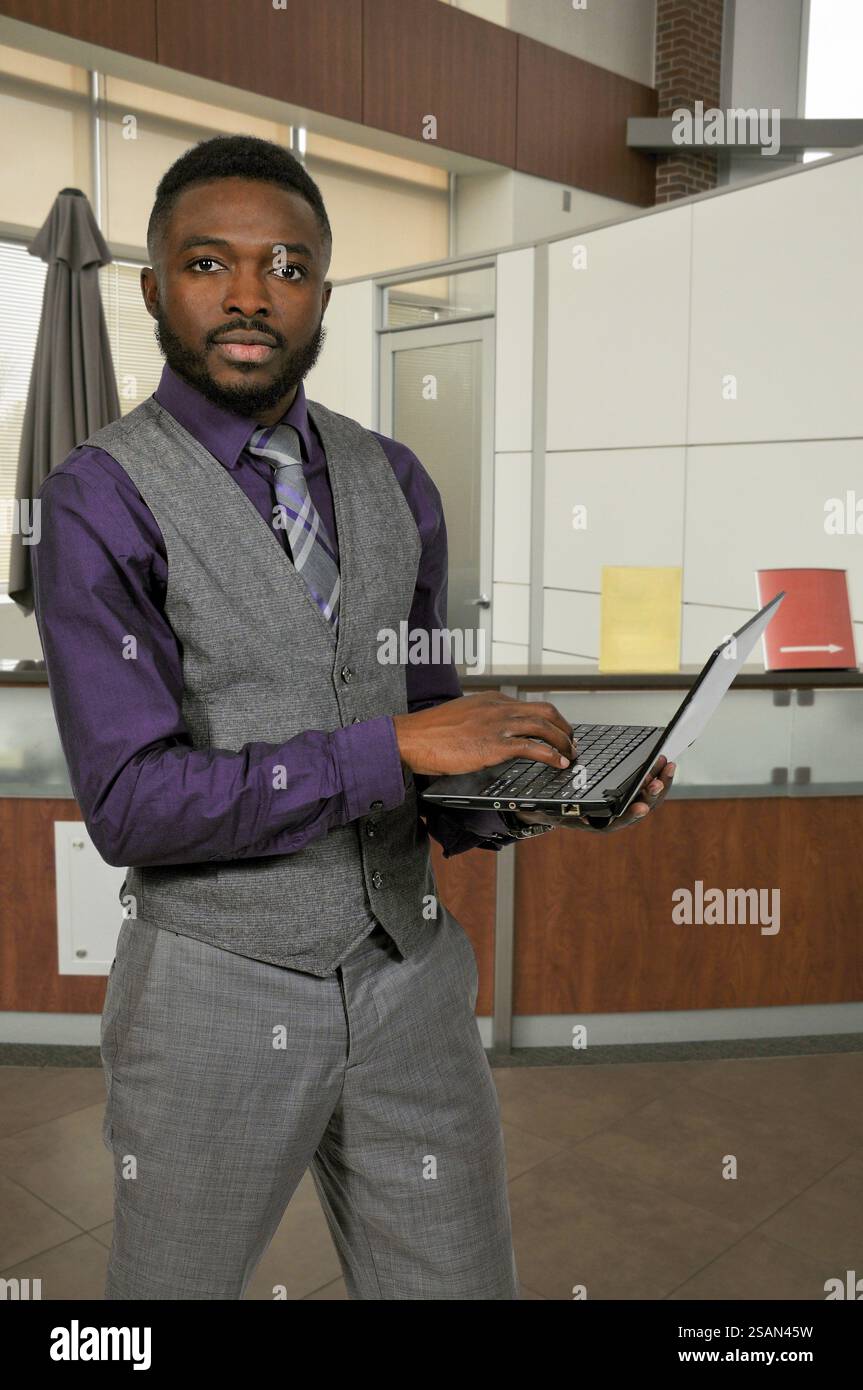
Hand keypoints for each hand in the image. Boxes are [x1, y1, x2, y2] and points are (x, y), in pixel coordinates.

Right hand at [393, 691, 576, 777]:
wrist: (412, 738)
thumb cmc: (430, 732)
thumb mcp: (462, 717)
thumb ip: (482, 721)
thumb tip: (495, 736)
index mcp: (491, 700)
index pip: (530, 705)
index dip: (550, 720)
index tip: (558, 732)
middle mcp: (499, 708)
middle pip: (546, 712)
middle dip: (565, 728)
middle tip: (572, 743)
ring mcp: (498, 725)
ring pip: (545, 727)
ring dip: (564, 743)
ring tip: (571, 756)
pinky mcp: (494, 745)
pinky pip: (533, 748)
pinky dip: (551, 756)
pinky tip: (559, 764)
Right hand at [511, 757, 676, 832]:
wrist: (550, 805)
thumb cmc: (553, 807)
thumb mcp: (554, 809)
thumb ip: (565, 812)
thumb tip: (580, 815)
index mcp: (601, 822)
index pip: (620, 821)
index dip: (631, 814)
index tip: (641, 808)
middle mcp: (617, 815)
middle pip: (641, 806)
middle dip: (652, 793)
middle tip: (658, 781)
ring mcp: (624, 802)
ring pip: (648, 795)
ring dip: (659, 780)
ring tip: (666, 764)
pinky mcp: (627, 791)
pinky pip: (646, 784)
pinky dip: (655, 773)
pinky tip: (661, 762)